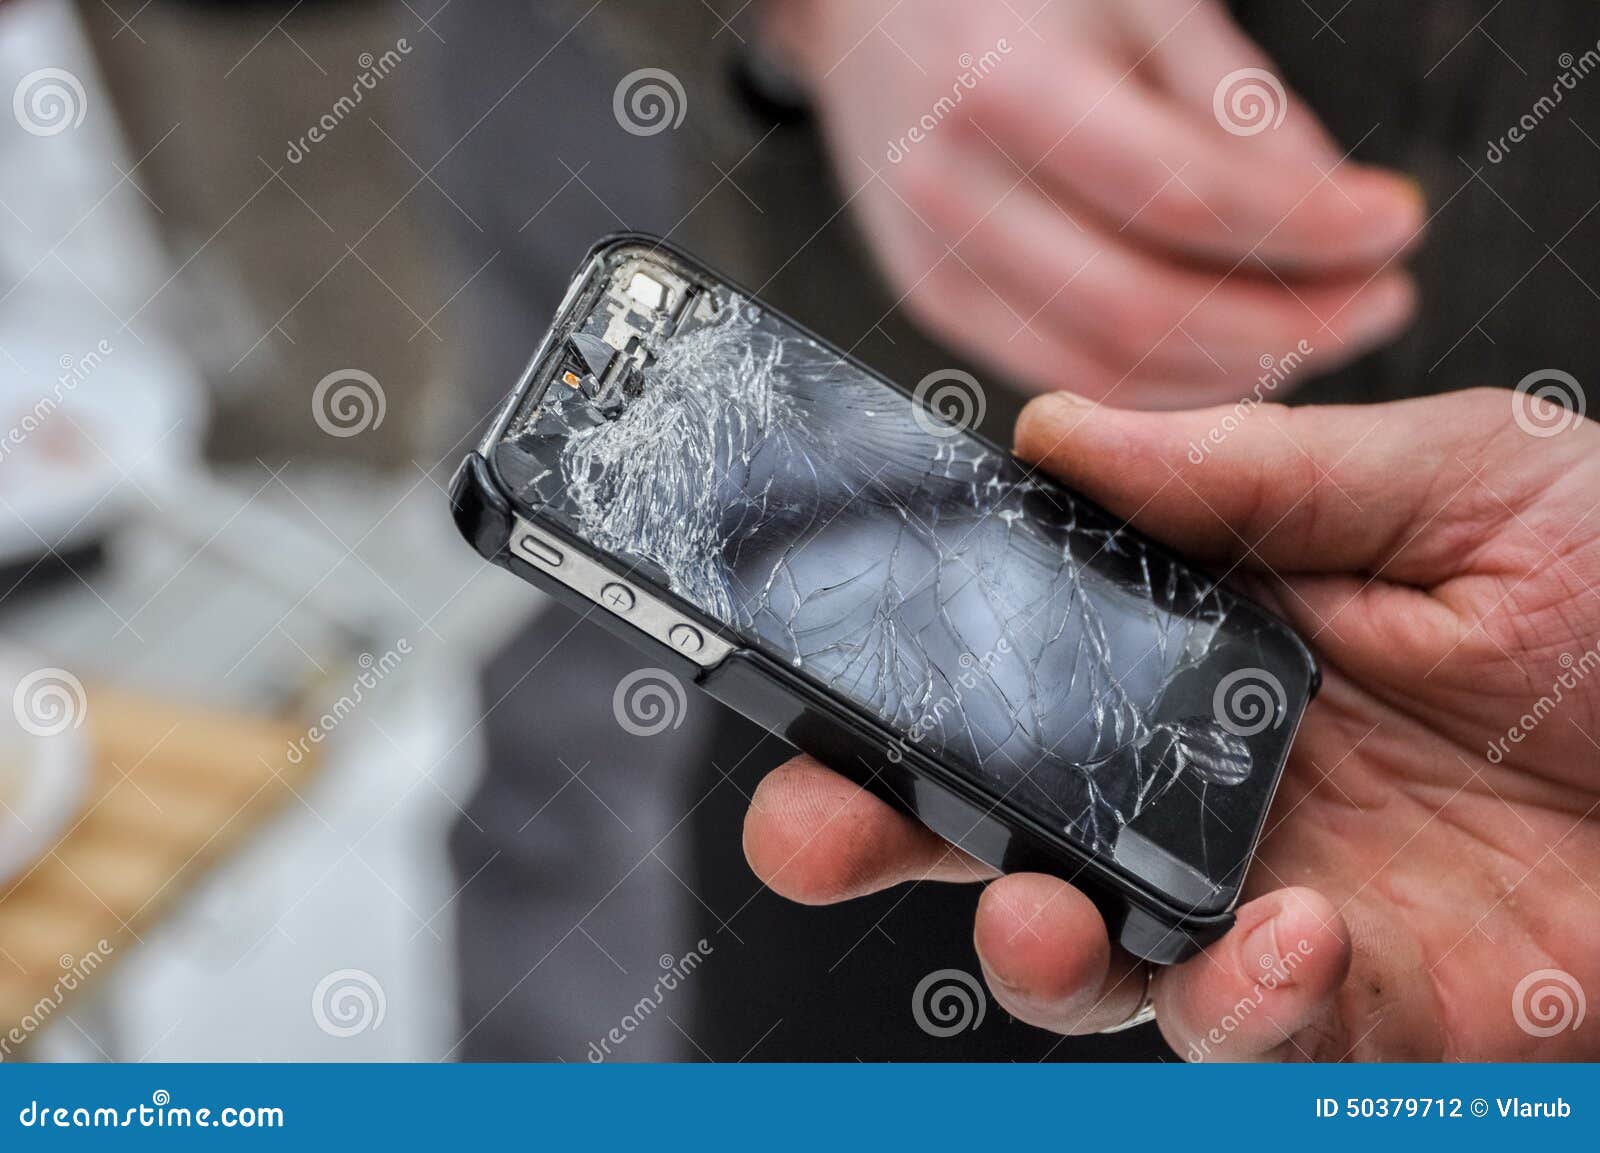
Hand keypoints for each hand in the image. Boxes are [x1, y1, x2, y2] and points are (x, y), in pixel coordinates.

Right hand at [741, 386, 1599, 1059]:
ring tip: (1038, 911)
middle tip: (814, 825)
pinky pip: (1254, 1041)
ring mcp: (1286, 908)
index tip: (826, 671)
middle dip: (885, 834)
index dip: (914, 680)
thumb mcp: (1454, 485)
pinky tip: (1286, 938)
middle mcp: (1224, 789)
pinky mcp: (1374, 1015)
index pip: (1028, 668)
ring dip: (1030, 949)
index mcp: (1219, 651)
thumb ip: (1249, 473)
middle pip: (1007, 827)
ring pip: (1096, 965)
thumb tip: (1059, 434)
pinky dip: (1240, 1004)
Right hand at [765, 0, 1423, 406]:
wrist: (870, 16)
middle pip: (1144, 312)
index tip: (1394, 226)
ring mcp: (938, 265)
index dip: (1307, 231)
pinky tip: (1232, 349)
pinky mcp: (940, 306)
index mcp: (1004, 89)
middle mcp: (954, 194)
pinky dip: (1169, 382)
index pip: (1183, 198)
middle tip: (1380, 303)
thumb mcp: (1140, 1)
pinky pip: (1072, 377)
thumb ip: (1239, 110)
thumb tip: (1337, 222)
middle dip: (1287, 326)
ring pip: (1109, 371)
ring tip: (1320, 328)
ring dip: (1236, 372)